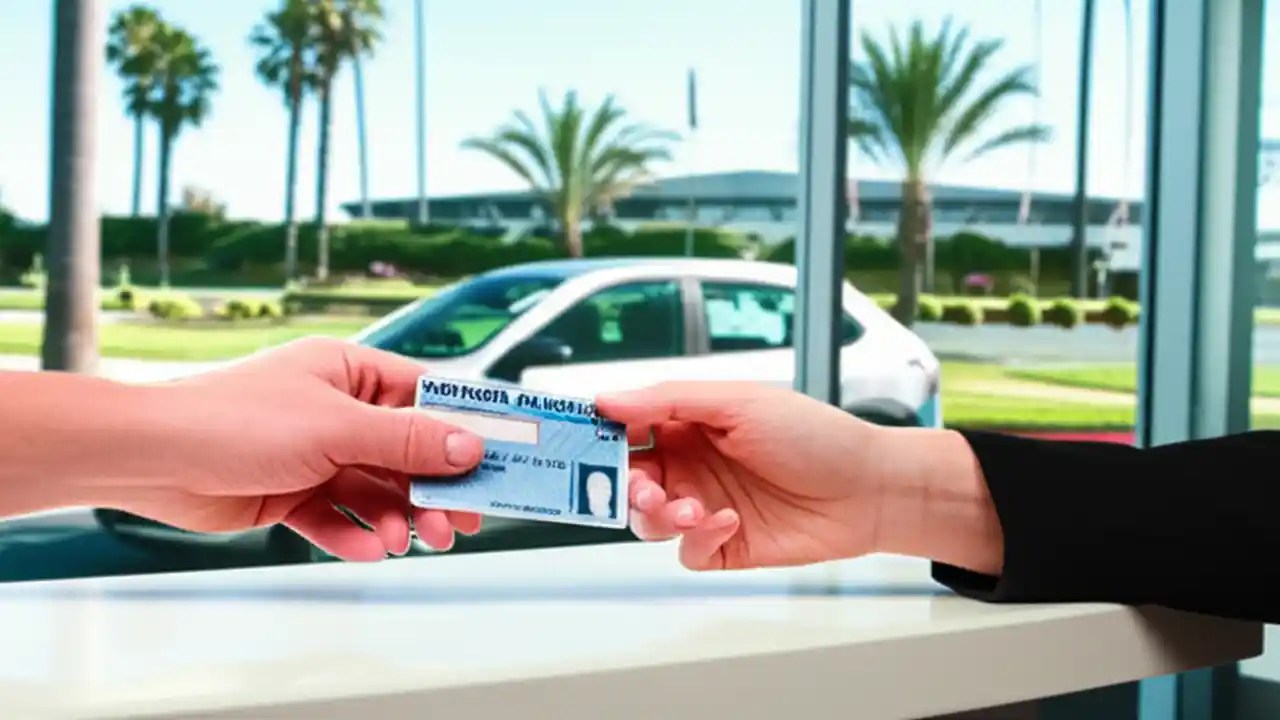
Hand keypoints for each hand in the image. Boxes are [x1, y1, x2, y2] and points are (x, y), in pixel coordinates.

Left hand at [108, 337, 485, 560]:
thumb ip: (406, 440)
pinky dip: (352, 533)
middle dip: (432, 488)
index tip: (502, 459)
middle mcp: (336, 410)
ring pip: (375, 488)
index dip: (465, 427)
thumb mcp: (336, 427)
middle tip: (458, 522)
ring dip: (394, 517)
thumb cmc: (237, 420)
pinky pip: (336, 515)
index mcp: (350, 372)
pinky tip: (364, 548)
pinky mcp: (290, 492)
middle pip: (406, 451)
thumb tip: (470, 445)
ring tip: (406, 541)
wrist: (152, 458)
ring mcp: (314, 452)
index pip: (425, 396)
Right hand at [597, 382, 998, 572]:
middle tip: (640, 484)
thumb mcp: (738, 403)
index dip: (597, 433)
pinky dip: (696, 537)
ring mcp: (704, 505)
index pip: (626, 426)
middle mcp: (690, 463)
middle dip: (623, 484)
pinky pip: (685, 551)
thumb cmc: (814, 435)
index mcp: (688, 422)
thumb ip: (668, 400)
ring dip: (658, 513)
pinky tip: (726, 520)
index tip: (573, 440)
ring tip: (690, 506)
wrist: (868, 489)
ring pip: (647, 519)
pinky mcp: (723, 545)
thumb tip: (607, 399)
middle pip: (626, 478)